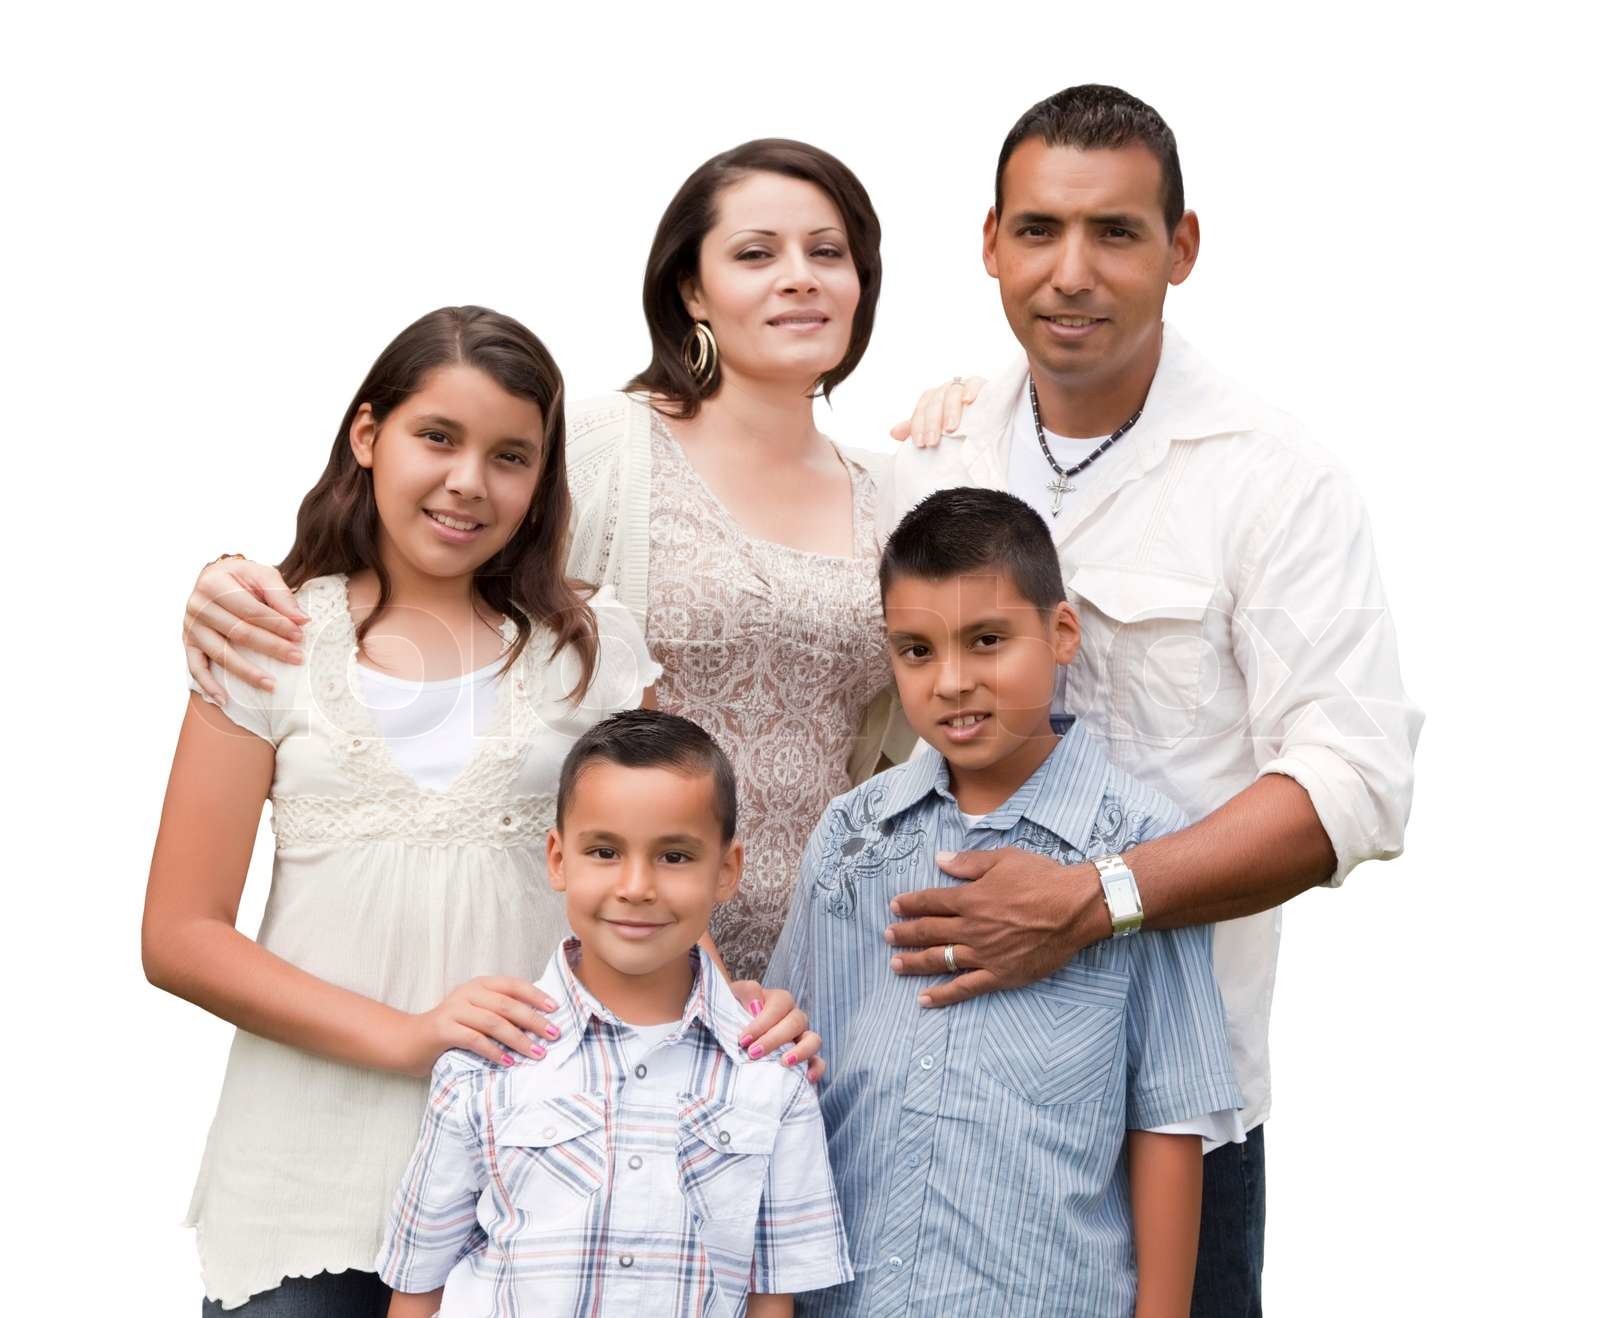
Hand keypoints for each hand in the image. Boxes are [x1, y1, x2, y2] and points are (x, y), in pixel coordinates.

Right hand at [185, 556, 306, 701]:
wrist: (214, 577)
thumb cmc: (242, 578)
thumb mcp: (262, 575)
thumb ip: (280, 595)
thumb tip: (301, 620)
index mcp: (214, 583)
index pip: (250, 610)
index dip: (276, 624)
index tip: (300, 635)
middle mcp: (197, 606)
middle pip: (238, 633)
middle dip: (271, 647)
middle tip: (297, 658)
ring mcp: (190, 627)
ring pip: (221, 654)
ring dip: (247, 672)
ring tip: (272, 685)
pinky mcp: (188, 643)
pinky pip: (195, 667)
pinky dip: (208, 685)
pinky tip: (225, 700)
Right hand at [396, 976, 560, 1075]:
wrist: (408, 1042)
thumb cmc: (451, 1031)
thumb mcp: (476, 1015)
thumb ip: (500, 1013)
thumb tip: (539, 1024)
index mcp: (479, 985)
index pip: (513, 985)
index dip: (536, 995)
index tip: (556, 1009)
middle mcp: (467, 993)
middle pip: (508, 1004)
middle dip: (534, 1020)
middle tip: (554, 1035)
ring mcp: (454, 1010)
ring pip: (494, 1022)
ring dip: (519, 1039)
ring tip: (537, 1053)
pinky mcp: (443, 1029)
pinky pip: (474, 1039)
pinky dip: (494, 1051)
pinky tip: (508, 1062)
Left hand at [728, 981, 825, 1082]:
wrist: (736, 1032)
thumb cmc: (736, 1012)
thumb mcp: (735, 996)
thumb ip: (745, 991)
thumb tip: (756, 1005)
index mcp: (779, 1000)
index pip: (779, 1006)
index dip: (762, 1023)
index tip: (743, 1040)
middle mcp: (794, 1017)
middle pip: (795, 1022)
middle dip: (774, 1039)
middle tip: (753, 1053)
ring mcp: (802, 1038)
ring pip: (813, 1040)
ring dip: (801, 1051)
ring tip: (784, 1063)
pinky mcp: (805, 1058)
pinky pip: (819, 1062)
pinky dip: (816, 1069)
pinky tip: (808, 1078)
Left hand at [882, 848, 1109, 1006]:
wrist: (1074, 908)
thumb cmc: (1042, 879)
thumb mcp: (1003, 859)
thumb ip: (968, 863)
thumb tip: (939, 860)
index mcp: (970, 899)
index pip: (930, 902)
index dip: (909, 904)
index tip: (894, 907)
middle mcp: (971, 928)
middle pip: (928, 932)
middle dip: (904, 934)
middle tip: (886, 936)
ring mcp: (984, 954)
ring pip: (940, 960)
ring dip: (914, 962)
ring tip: (895, 964)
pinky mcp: (1000, 975)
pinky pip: (965, 988)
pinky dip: (943, 995)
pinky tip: (924, 999)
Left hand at [888, 376, 986, 447]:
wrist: (985, 417)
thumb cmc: (956, 425)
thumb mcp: (935, 429)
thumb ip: (916, 429)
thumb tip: (893, 433)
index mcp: (932, 400)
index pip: (921, 410)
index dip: (918, 427)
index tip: (920, 444)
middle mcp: (944, 390)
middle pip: (934, 403)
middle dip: (932, 424)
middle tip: (933, 442)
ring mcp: (962, 386)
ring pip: (952, 394)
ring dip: (950, 411)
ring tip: (950, 428)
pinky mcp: (980, 384)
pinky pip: (974, 383)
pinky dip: (970, 390)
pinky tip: (968, 400)